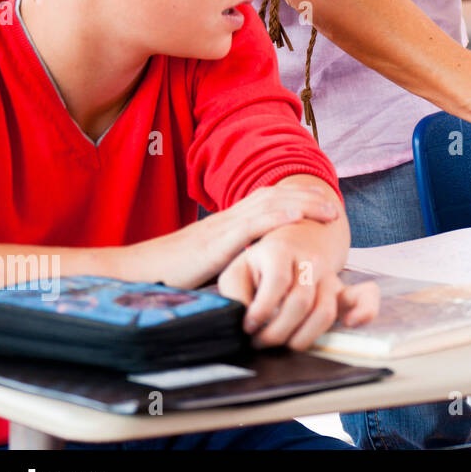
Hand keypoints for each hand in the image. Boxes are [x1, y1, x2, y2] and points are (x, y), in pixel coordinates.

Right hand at [123, 183, 340, 288]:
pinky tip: (297, 212)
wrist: (134, 274)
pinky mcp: (215, 242)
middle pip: (274, 195)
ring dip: (303, 202)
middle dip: (309, 195)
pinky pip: (251, 222)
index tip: (323, 202)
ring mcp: (222, 227)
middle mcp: (228, 218)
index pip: (268, 199)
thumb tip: (255, 274)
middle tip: (336, 202)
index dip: (297, 198)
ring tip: (330, 208)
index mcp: (228, 223)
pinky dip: (277, 214)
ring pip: (269, 203)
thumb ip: (233, 263)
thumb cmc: (169, 276)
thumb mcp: (210, 265)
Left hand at [217, 225, 379, 349]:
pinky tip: (350, 323)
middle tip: (260, 343)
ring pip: (325, 310)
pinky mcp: (344, 288)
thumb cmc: (261, 264)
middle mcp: (310, 261)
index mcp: (280, 252)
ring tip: (283, 343)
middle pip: (301, 302)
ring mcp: (330, 275)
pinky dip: (365, 312)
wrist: (294, 242)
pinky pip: (366, 297)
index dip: (261, 311)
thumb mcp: (238, 271)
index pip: (277, 284)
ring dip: (302, 337)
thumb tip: (241, 320)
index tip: (248, 326)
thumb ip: (234, 294)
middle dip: (277, 332)